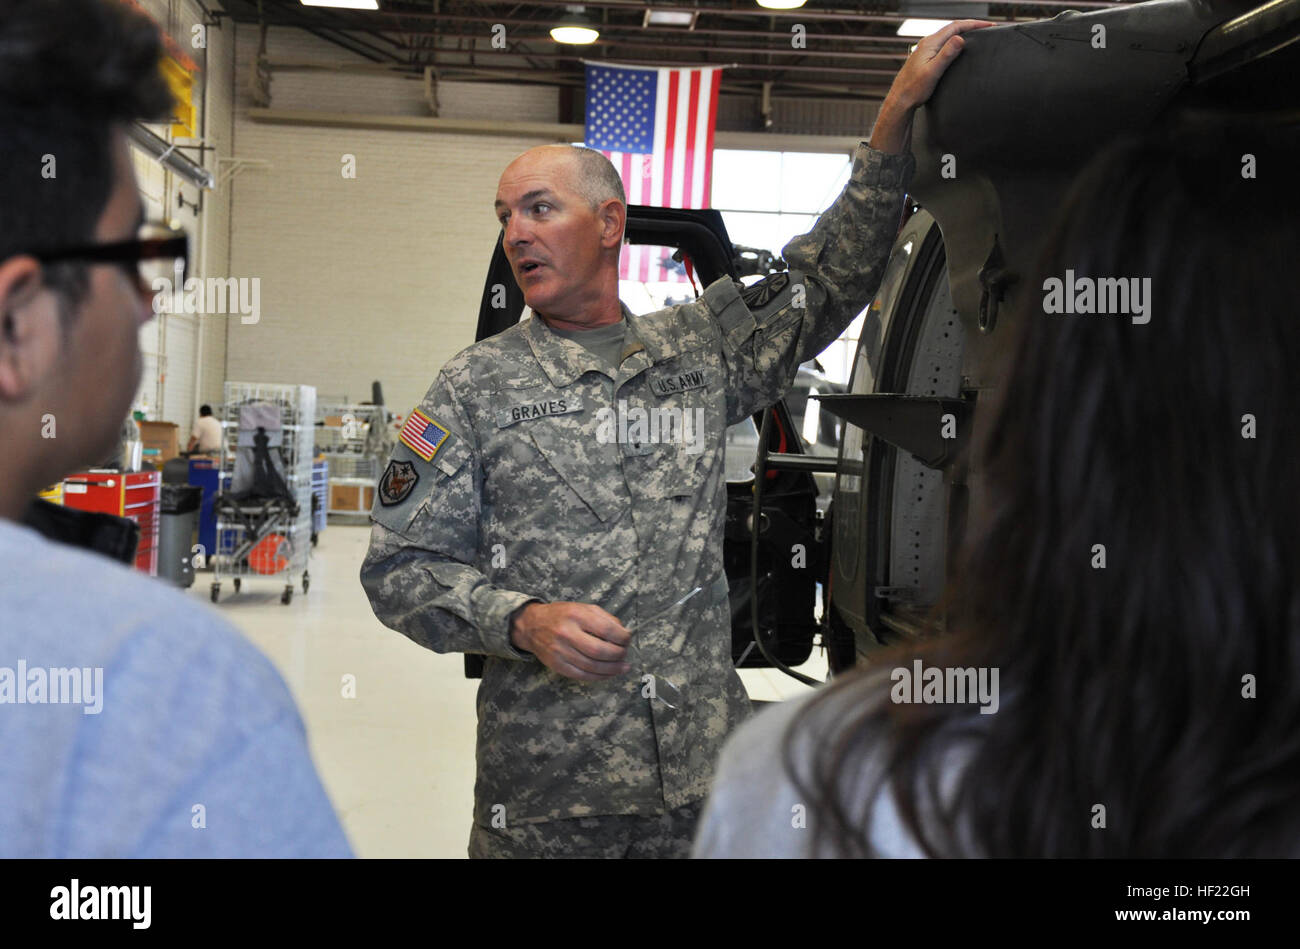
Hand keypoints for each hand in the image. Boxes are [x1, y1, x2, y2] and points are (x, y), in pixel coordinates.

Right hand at [510, 601, 631, 681]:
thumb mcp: (583, 608)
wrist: (531, 625)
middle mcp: (566, 633)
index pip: (606, 630)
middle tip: (625, 654)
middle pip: (599, 651)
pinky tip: (609, 674)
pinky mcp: (556, 665)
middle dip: (618, 655)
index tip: (627, 639)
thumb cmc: (562, 615)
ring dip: (612, 669)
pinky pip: (582, 675)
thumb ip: (605, 618)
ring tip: (623, 667)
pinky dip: (599, 677)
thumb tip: (624, 633)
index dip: (622, 637)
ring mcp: (560, 651)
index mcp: (576, 615)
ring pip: (592, 666)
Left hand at [868, 19, 995, 154]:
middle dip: (971, 26)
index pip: (955, 27)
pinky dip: (955, 42)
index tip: (989, 25)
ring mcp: (925, 50)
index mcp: (929, 43)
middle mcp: (926, 43)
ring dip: (963, 33)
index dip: (973, 24)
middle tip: (987, 28)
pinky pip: (943, 44)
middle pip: (952, 29)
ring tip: (977, 34)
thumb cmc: (913, 89)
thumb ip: (946, 54)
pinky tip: (959, 47)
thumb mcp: (933, 72)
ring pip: (948, 36)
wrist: (900, 101)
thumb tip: (960, 38)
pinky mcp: (925, 58)